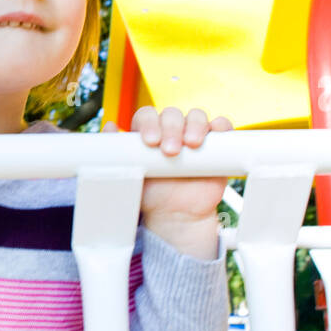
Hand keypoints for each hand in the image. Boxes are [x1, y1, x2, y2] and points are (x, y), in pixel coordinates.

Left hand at [102, 105, 233, 239]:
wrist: (176, 216)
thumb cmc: (151, 195)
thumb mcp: (129, 176)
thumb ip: (116, 153)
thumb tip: (108, 127)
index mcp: (148, 133)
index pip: (147, 115)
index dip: (149, 123)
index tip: (150, 142)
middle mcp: (171, 130)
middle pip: (172, 114)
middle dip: (171, 128)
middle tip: (170, 151)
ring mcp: (194, 135)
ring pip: (197, 116)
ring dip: (195, 125)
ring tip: (190, 145)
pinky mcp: (216, 144)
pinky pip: (221, 127)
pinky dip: (221, 126)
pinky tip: (216, 133)